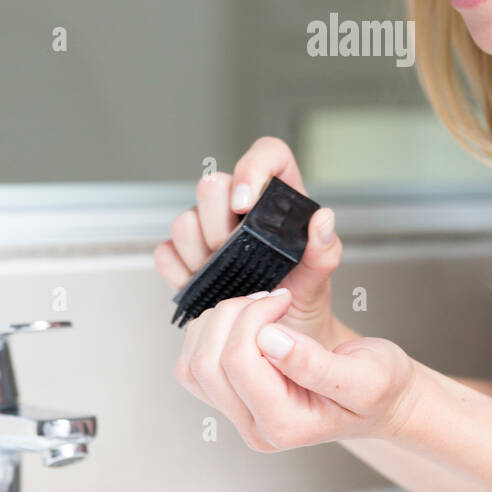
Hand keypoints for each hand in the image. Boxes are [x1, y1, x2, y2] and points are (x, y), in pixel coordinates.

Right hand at [153, 135, 341, 347]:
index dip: (251, 169)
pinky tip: (206, 284)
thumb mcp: (320, 278)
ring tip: (226, 274)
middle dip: (219, 224)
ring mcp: (208, 231)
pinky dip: (181, 272)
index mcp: (278, 198)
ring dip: (200, 252)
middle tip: (237, 253)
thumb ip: (325, 249)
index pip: (266, 154)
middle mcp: (239, 207)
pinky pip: (166, 253)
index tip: (245, 204)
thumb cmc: (303, 299)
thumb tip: (322, 219)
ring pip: (184, 221)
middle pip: (211, 185)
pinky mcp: (186, 259)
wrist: (283, 337)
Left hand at [174, 289, 418, 448]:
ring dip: (218, 324)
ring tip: (259, 309)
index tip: (283, 299)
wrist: (384, 400)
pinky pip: (196, 366)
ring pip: (193, 365)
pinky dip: (211, 334)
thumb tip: (268, 340)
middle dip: (232, 317)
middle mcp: (255, 426)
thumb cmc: (380, 388)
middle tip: (270, 299)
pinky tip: (246, 322)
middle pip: (207, 365)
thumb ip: (315, 364)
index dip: (253, 318)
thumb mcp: (366, 375)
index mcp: (285, 425)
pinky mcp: (233, 398)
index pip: (239, 364)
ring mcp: (240, 415)